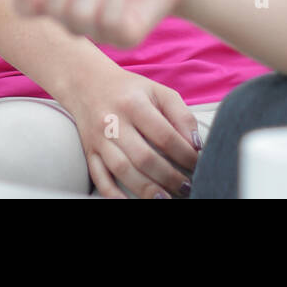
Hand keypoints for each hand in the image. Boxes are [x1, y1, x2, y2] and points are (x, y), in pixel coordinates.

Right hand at [54, 63, 201, 198]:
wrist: (88, 84)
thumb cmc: (130, 90)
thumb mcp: (159, 92)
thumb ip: (181, 115)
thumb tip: (196, 145)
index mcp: (135, 104)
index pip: (164, 135)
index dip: (184, 154)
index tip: (198, 165)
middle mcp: (114, 122)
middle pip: (143, 157)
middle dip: (168, 177)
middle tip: (186, 187)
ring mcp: (99, 139)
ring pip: (122, 170)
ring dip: (145, 189)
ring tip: (164, 199)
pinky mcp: (90, 152)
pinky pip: (99, 177)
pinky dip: (113, 194)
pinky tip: (129, 203)